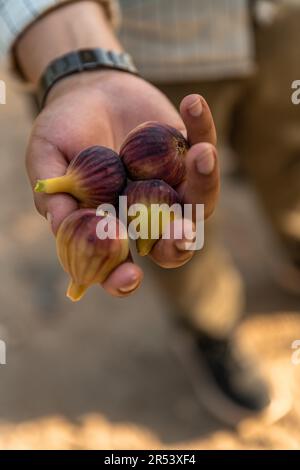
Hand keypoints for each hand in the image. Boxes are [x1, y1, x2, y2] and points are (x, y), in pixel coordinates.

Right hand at [26, 71, 218, 296]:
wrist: (89, 90)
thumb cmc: (64, 129)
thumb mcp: (47, 155)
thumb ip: (52, 190)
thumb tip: (59, 225)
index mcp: (111, 224)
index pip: (116, 263)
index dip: (121, 279)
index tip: (129, 276)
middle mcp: (147, 213)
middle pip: (170, 244)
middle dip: (179, 242)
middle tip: (181, 230)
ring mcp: (172, 187)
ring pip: (200, 201)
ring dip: (205, 181)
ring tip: (201, 152)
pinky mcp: (189, 154)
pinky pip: (204, 146)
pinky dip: (202, 127)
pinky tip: (191, 102)